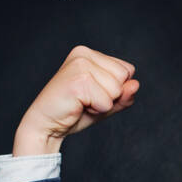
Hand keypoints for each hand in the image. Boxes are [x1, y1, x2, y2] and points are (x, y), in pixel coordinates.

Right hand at [13, 45, 138, 155]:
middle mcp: (84, 54)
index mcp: (89, 54)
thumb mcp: (105, 103)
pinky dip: (96, 111)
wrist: (46, 127)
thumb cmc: (73, 113)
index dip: (115, 89)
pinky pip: (106, 102)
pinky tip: (77, 107)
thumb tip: (135, 84)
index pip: (127, 70)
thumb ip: (124, 95)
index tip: (91, 95)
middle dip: (110, 96)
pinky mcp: (79, 80)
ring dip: (102, 104)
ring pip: (117, 90)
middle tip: (85, 101)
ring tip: (81, 104)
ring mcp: (80, 65)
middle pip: (124, 77)